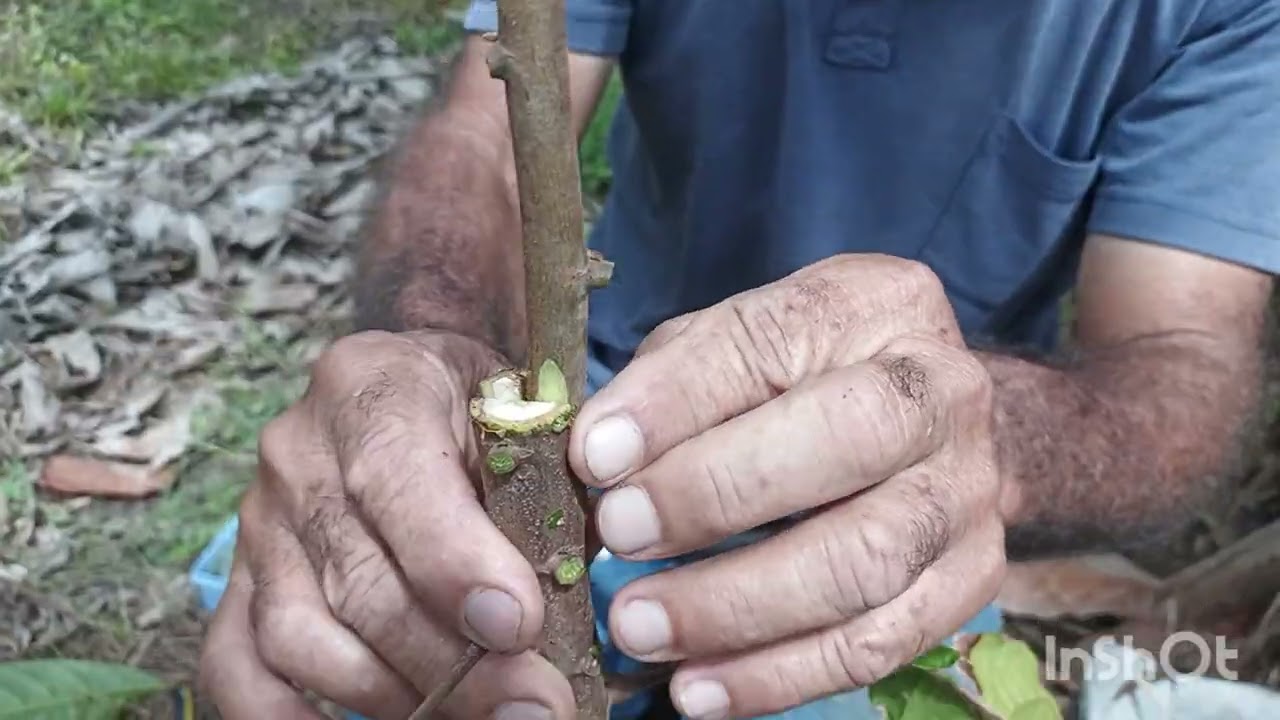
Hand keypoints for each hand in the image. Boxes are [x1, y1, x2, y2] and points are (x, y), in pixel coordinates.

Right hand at [199, 330, 580, 719]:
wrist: (421, 389)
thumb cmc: (491, 413)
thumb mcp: (532, 420)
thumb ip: (548, 492)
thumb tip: (559, 607)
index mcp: (375, 386)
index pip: (395, 478)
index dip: (456, 561)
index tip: (521, 624)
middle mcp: (300, 451)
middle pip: (358, 578)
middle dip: (453, 662)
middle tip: (534, 704)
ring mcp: (260, 521)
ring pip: (300, 634)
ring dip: (395, 697)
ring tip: (483, 716)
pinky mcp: (240, 581)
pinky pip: (234, 663)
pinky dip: (285, 718)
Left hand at [569, 255, 1005, 718]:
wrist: (928, 423)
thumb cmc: (803, 377)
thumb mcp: (735, 345)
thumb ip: (670, 384)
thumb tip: (597, 454)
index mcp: (874, 303)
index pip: (770, 340)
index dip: (678, 401)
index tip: (596, 456)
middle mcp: (943, 389)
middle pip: (847, 439)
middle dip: (718, 494)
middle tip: (620, 534)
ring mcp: (969, 489)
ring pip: (866, 559)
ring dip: (739, 606)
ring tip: (640, 628)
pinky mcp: (969, 578)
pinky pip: (879, 643)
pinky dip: (780, 676)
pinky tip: (700, 689)